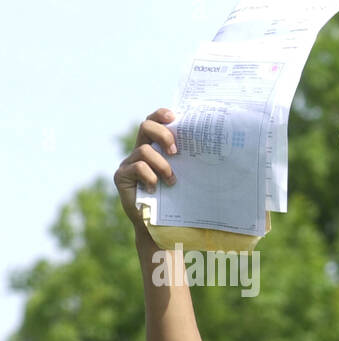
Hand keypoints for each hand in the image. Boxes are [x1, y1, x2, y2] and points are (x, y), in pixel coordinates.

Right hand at [113, 107, 178, 231]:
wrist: (161, 225)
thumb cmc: (177, 199)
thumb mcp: (185, 176)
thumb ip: (188, 161)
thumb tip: (214, 146)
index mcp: (155, 147)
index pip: (154, 122)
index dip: (161, 115)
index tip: (174, 116)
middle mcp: (139, 151)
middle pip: (145, 126)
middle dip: (162, 134)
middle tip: (175, 151)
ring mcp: (128, 163)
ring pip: (144, 150)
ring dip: (163, 165)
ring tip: (171, 181)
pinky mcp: (122, 176)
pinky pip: (138, 167)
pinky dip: (151, 178)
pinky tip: (155, 189)